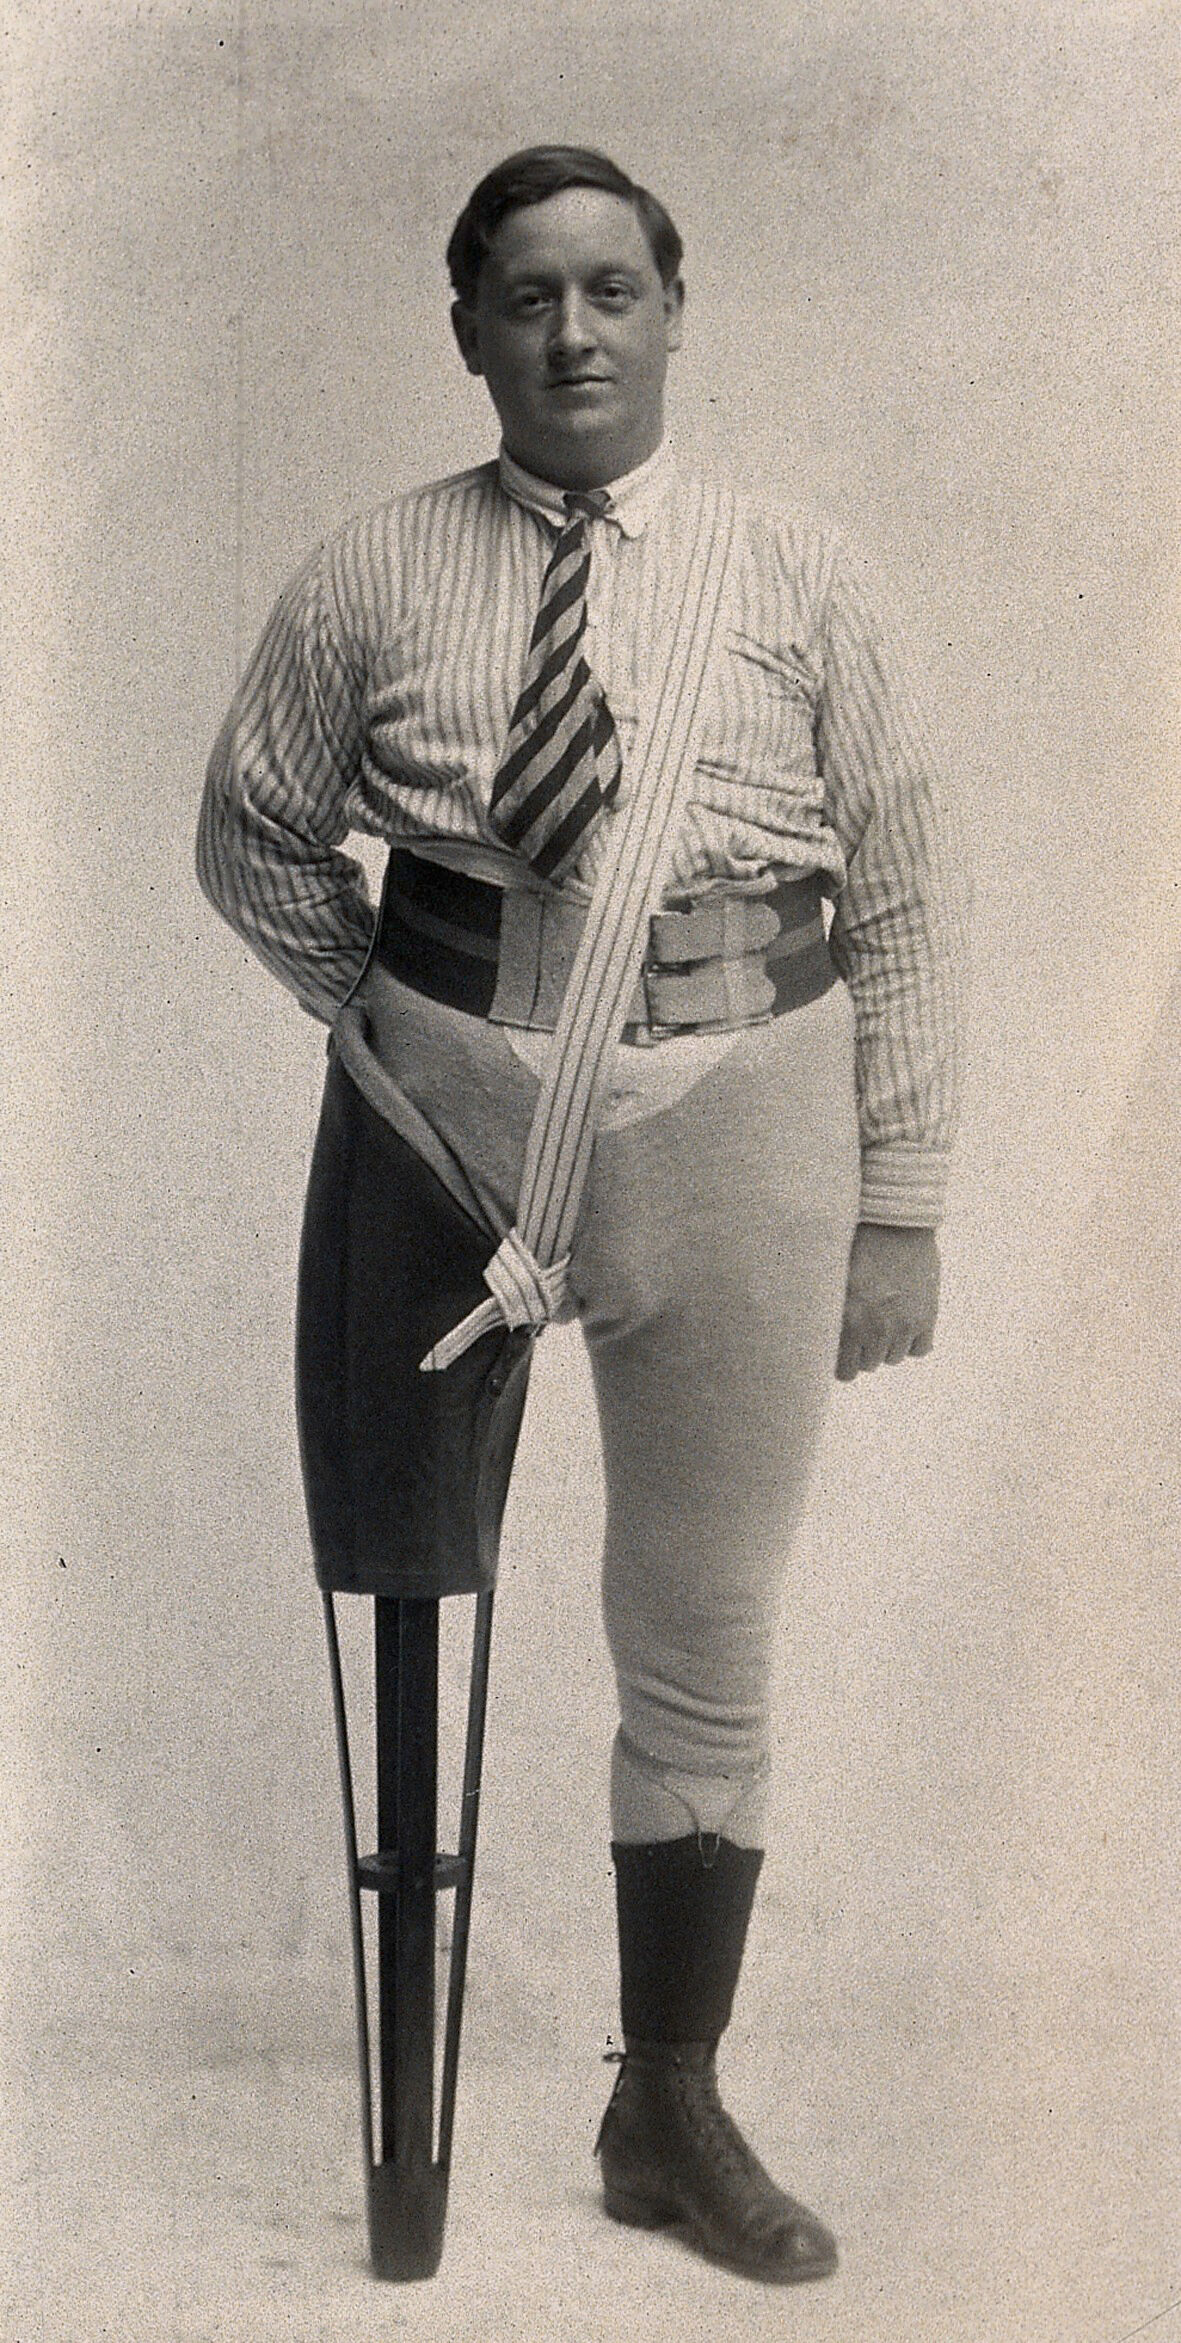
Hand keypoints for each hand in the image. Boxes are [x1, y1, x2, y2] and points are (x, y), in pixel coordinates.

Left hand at [836, 1223, 940, 1381]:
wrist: (894, 1223)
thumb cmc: (854, 1246)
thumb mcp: (829, 1279)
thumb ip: (825, 1314)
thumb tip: (813, 1343)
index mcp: (846, 1322)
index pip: (845, 1373)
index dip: (842, 1363)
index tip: (842, 1352)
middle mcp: (876, 1329)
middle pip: (869, 1365)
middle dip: (863, 1350)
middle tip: (861, 1326)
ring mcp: (903, 1325)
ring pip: (893, 1357)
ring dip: (886, 1344)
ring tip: (881, 1318)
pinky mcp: (926, 1316)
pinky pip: (920, 1350)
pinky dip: (911, 1341)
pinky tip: (902, 1322)